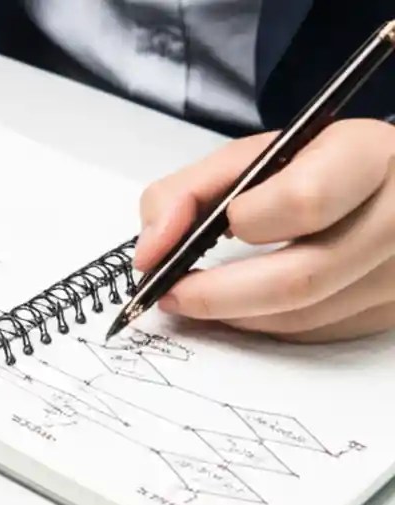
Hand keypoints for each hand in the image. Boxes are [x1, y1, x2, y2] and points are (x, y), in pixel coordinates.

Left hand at [134, 119, 394, 342]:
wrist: (390, 187)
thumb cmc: (314, 168)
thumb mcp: (254, 157)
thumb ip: (187, 192)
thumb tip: (149, 253)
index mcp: (366, 157)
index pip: (304, 200)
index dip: (240, 224)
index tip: (192, 237)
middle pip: (301, 277)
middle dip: (216, 295)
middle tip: (170, 295)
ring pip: (305, 316)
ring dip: (237, 315)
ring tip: (199, 298)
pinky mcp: (394, 311)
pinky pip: (319, 333)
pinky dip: (269, 325)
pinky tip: (246, 306)